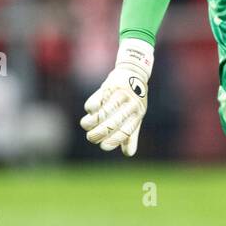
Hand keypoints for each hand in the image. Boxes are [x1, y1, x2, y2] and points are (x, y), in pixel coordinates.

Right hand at [80, 39, 153, 156]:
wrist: (133, 72)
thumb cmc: (134, 99)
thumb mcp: (136, 115)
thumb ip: (132, 134)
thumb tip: (128, 154)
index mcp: (138, 112)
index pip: (126, 131)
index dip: (114, 141)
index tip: (103, 146)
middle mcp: (130, 103)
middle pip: (112, 123)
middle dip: (98, 134)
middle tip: (91, 138)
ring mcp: (120, 94)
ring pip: (102, 112)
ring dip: (91, 122)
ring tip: (87, 126)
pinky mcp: (109, 85)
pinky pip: (96, 100)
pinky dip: (91, 108)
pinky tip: (90, 112)